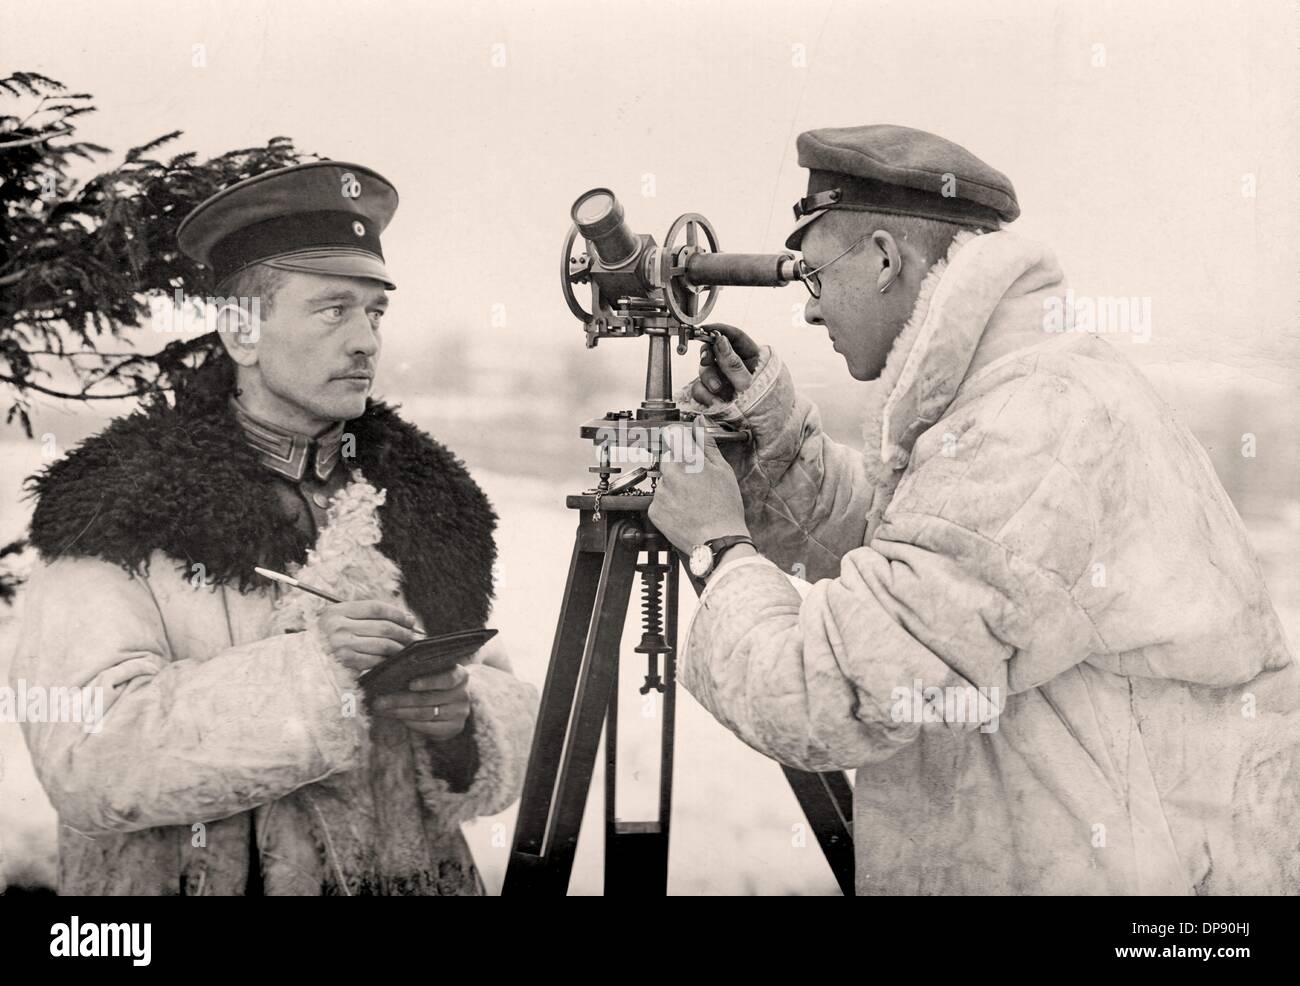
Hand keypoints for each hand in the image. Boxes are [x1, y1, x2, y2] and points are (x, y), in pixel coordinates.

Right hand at [314, 599, 419, 672]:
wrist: (308, 659)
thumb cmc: (331, 637)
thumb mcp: (343, 619)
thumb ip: (369, 615)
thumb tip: (407, 618)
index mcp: (338, 611)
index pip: (376, 608)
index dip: (397, 613)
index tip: (408, 619)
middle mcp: (338, 627)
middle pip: (383, 627)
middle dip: (403, 632)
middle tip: (411, 636)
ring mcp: (342, 646)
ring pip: (383, 644)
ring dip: (399, 647)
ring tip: (404, 647)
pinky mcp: (346, 663)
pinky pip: (375, 660)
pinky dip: (387, 659)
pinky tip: (390, 658)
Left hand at [369, 664, 470, 739]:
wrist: (452, 704)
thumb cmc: (436, 684)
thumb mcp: (433, 673)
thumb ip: (419, 670)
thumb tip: (390, 670)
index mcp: (461, 676)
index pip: (448, 678)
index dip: (430, 681)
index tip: (410, 684)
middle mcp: (463, 695)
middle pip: (429, 698)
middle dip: (400, 699)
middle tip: (379, 701)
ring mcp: (460, 713)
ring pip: (425, 713)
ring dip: (400, 712)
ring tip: (383, 710)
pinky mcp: (454, 728)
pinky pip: (428, 727)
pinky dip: (411, 723)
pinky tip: (398, 718)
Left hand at [648, 418, 748, 553]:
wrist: (718, 540)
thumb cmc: (724, 507)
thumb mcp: (723, 470)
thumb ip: (707, 444)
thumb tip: (699, 423)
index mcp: (687, 459)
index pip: (672, 434)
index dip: (680, 440)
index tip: (685, 446)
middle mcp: (670, 473)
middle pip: (668, 459)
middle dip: (679, 466)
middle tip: (695, 482)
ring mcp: (661, 492)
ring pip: (663, 481)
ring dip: (673, 486)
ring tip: (692, 501)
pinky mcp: (655, 510)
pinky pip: (659, 500)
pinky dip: (668, 504)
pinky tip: (684, 511)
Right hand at [689, 324, 761, 406]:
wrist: (765, 437)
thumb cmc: (768, 409)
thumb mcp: (751, 384)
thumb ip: (733, 363)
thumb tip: (720, 340)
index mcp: (752, 358)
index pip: (734, 336)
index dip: (719, 330)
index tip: (705, 329)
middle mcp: (736, 368)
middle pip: (714, 352)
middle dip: (709, 358)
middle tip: (706, 361)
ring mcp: (724, 382)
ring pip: (705, 371)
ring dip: (708, 380)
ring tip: (719, 392)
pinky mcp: (714, 396)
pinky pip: (700, 389)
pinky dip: (704, 395)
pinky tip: (714, 403)